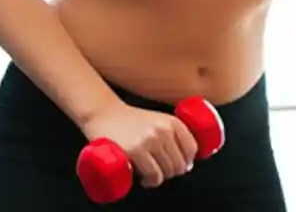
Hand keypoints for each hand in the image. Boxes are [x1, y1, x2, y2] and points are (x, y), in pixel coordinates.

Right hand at [80, 102, 199, 188]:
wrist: (104, 114)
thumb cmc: (130, 120)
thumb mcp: (158, 120)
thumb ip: (173, 135)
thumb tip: (188, 164)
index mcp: (172, 122)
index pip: (192, 148)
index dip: (187, 161)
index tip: (180, 166)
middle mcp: (164, 130)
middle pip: (179, 163)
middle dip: (171, 172)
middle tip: (160, 171)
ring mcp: (150, 141)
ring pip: (167, 170)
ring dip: (161, 178)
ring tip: (151, 175)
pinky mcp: (136, 151)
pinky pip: (153, 175)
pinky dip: (152, 182)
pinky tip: (145, 179)